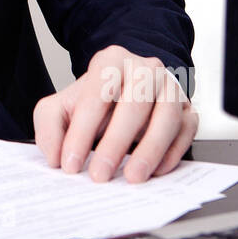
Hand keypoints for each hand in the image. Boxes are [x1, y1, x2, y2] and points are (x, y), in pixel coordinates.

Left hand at [33, 45, 197, 183]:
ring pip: (166, 116)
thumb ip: (49, 126)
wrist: (126, 91)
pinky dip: (173, 152)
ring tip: (132, 177)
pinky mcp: (187, 109)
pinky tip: (155, 171)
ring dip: (149, 150)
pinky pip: (187, 130)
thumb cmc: (96, 101)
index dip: (82, 131)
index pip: (97, 94)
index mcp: (111, 61)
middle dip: (115, 144)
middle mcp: (144, 69)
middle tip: (100, 175)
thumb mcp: (61, 106)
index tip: (70, 162)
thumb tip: (55, 155)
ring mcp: (170, 87)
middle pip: (134, 105)